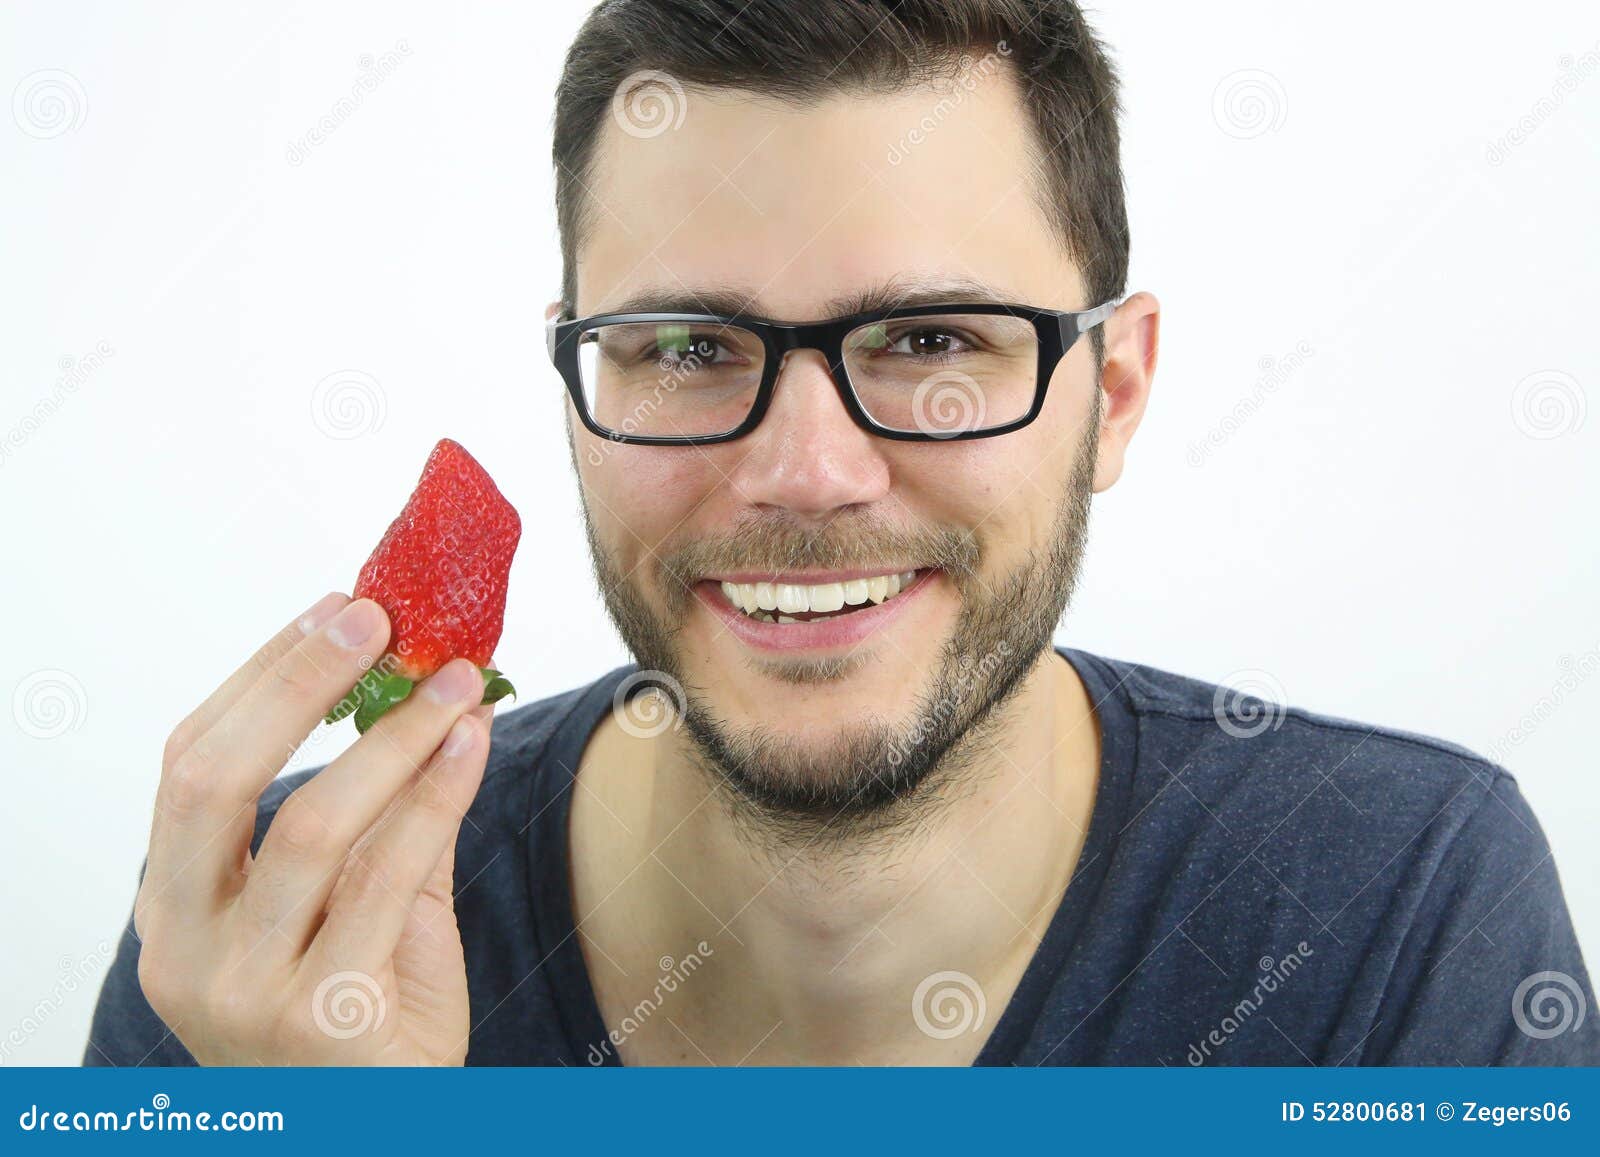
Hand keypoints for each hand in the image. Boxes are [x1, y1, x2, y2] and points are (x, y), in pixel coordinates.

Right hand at [133, 593, 490, 1064]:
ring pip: (313, 828)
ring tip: (456, 682)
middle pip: (215, 783)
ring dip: (394, 738)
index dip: (260, 677)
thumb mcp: (345, 908)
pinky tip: (471, 745)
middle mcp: (188, 948)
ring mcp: (247, 990)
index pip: (191, 765)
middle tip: (375, 618)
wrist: (382, 1132)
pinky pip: (389, 878)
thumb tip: (421, 691)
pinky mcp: (326, 1018)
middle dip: (295, 685)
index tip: (333, 609)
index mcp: (176, 908)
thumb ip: (376, 813)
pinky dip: (436, 796)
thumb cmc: (363, 1014)